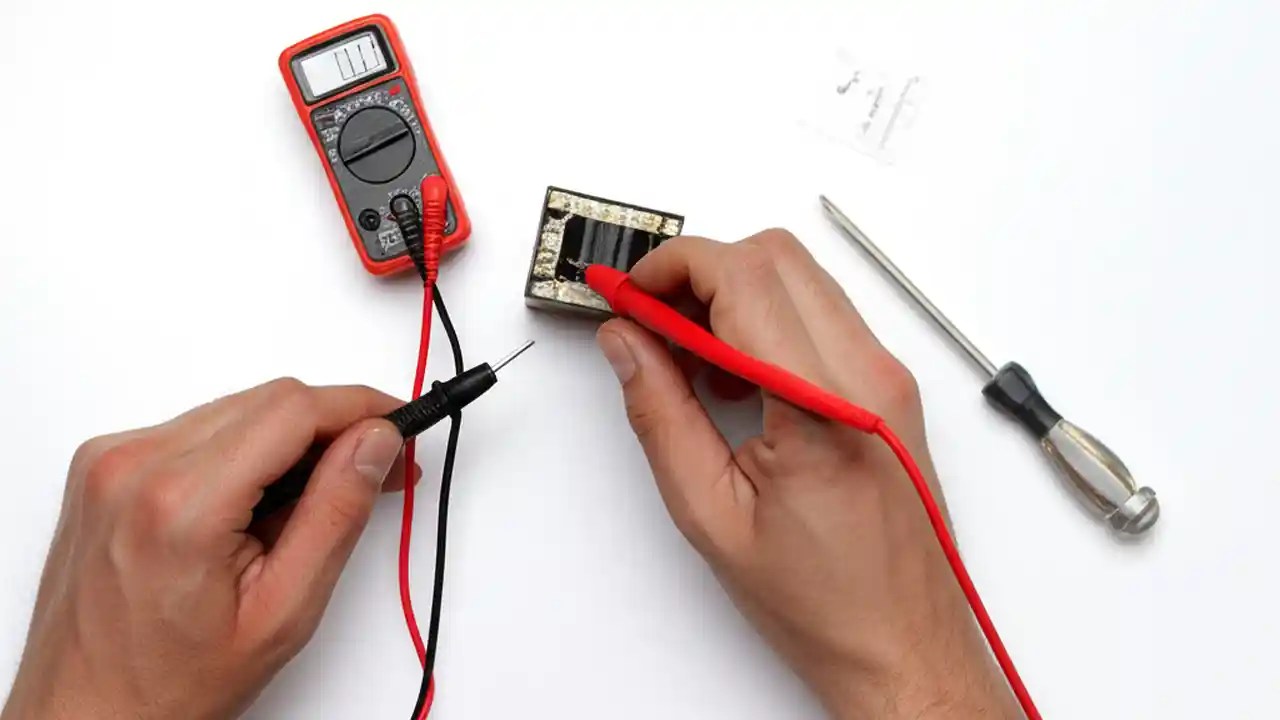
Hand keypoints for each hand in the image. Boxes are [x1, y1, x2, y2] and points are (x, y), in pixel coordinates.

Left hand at [2, 379, 411, 719]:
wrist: (85, 711)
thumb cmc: (169, 683)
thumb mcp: (283, 612)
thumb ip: (335, 515)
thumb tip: (375, 444)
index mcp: (179, 504)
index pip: (293, 410)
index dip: (360, 408)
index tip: (399, 423)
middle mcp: (134, 466)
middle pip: (268, 401)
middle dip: (334, 426)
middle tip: (379, 468)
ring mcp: (111, 461)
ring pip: (236, 410)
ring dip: (289, 440)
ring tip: (317, 498)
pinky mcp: (104, 464)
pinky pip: (198, 428)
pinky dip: (242, 451)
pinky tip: (259, 501)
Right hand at [596, 231, 1020, 718]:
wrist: (903, 645)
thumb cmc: (825, 602)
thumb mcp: (712, 514)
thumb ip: (661, 413)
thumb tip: (626, 343)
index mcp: (822, 406)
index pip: (744, 277)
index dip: (673, 267)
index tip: (628, 292)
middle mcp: (869, 376)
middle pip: (775, 256)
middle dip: (699, 271)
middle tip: (649, 319)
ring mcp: (888, 377)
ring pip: (800, 279)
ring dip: (733, 295)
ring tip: (688, 361)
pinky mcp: (890, 388)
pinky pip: (822, 317)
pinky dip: (767, 322)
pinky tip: (734, 380)